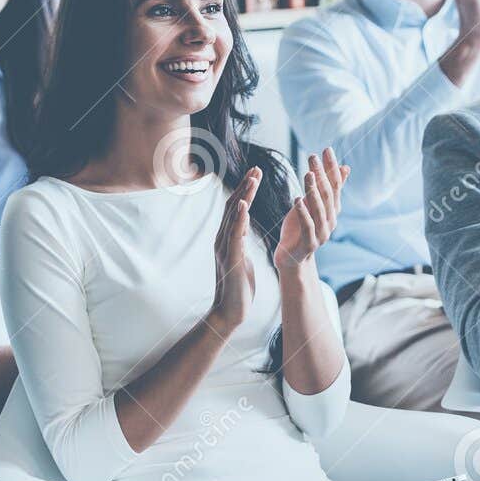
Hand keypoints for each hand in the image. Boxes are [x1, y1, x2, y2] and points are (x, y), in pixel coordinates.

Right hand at [209, 166, 259, 334]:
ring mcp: (224, 248)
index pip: (237, 209)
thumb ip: (240, 242)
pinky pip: (234, 235)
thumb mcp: (241, 258)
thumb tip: (242, 228)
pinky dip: (238, 218)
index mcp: (228, 239)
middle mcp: (223, 239)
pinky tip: (244, 206)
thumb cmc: (238, 287)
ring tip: (252, 180)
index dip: (245, 191)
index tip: (255, 174)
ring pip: (233, 217)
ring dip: (243, 197)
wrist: (230, 311)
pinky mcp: (230, 259)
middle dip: (245, 187)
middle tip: (256, 169)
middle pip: (233, 207)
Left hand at [275, 147, 347, 271]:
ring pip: (319, 209)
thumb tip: (345, 167)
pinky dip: (303, 212)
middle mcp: (331, 220)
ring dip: (313, 190)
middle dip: (321, 174)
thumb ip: (328, 188)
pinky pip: (308, 226)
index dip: (331, 167)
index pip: (335, 185)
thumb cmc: (300, 228)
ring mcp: (322, 233)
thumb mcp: (313, 204)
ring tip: (307, 174)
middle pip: (328, 194)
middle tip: (313, 156)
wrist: (291, 258)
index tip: (326, 149)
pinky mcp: (309, 243)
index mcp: (332, 210)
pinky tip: (297, 199)